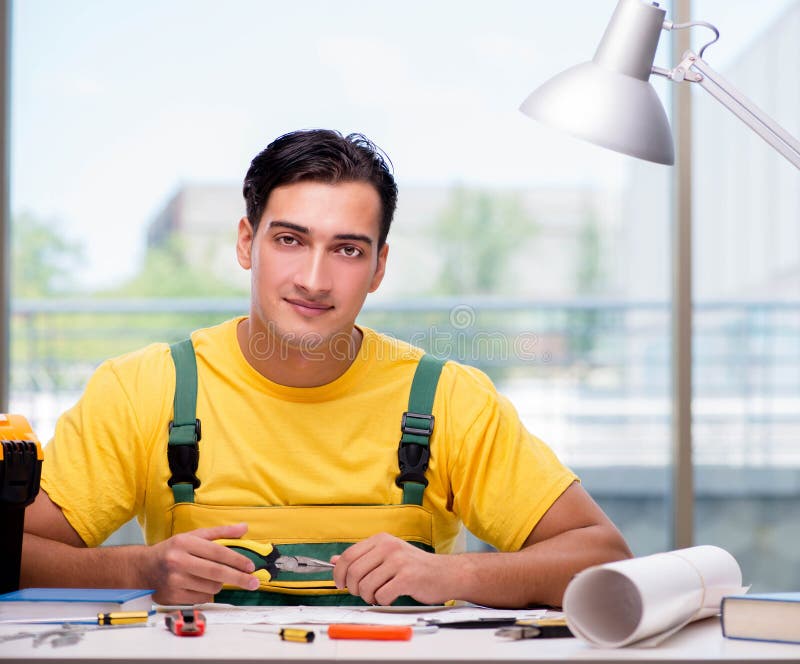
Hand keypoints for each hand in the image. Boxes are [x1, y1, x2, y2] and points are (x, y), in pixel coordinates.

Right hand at [144, 523, 259, 603]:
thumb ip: (221, 532)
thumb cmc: (173, 550)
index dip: (237, 560)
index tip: (250, 566)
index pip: (217, 552)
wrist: (144, 568)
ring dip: (220, 584)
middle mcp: (178, 561)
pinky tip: (202, 585)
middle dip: (238, 578)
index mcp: (185, 542)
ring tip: (215, 577)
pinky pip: (201, 598)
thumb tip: (244, 528)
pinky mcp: (172, 596)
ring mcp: (174, 581)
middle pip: (216, 572)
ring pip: (211, 587)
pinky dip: (208, 593)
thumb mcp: (194, 535)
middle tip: (254, 582)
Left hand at [332, 533, 451, 605]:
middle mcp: (388, 547)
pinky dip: (382, 601)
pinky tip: (391, 596)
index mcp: (381, 540)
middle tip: (362, 592)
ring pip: (365, 586)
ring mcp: (398, 561)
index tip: (341, 583)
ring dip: (369, 597)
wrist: (446, 573)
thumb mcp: (387, 556)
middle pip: (353, 572)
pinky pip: (381, 596)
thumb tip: (334, 560)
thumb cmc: (415, 567)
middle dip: (354, 588)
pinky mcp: (407, 577)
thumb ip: (362, 557)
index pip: (348, 555)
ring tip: (380, 594)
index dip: (339, 573)